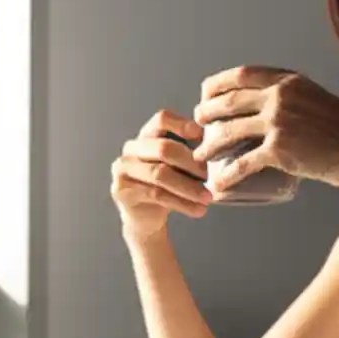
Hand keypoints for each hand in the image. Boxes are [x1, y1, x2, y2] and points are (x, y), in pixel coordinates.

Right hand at [110, 109, 215, 242]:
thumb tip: (215, 144)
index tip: (203, 137)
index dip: (183, 125)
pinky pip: (156, 195)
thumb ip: (190, 152)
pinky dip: (182, 203)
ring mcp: (123, 169)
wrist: (146, 218)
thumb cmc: (167, 187)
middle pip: (163, 148)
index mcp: (146, 135)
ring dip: (189, 187)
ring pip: (160, 174)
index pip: (162, 119)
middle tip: (210, 176)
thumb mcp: (179, 166)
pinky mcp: (123, 191)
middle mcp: (131, 148)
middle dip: (191, 163)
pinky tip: (199, 210)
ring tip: (208, 198)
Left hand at [191, 65, 338, 194]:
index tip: (205, 93)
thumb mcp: (314, 97)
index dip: (217, 84)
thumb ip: (290, 95)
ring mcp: (278, 123)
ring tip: (199, 155)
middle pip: (229, 102)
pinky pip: (243, 163)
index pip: (241, 75)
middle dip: (206, 113)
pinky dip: (228, 175)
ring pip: (229, 132)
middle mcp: (280, 97)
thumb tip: (265, 101)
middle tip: (196, 123)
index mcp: (287, 81)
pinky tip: (219, 184)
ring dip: (209, 145)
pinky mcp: (279, 150)